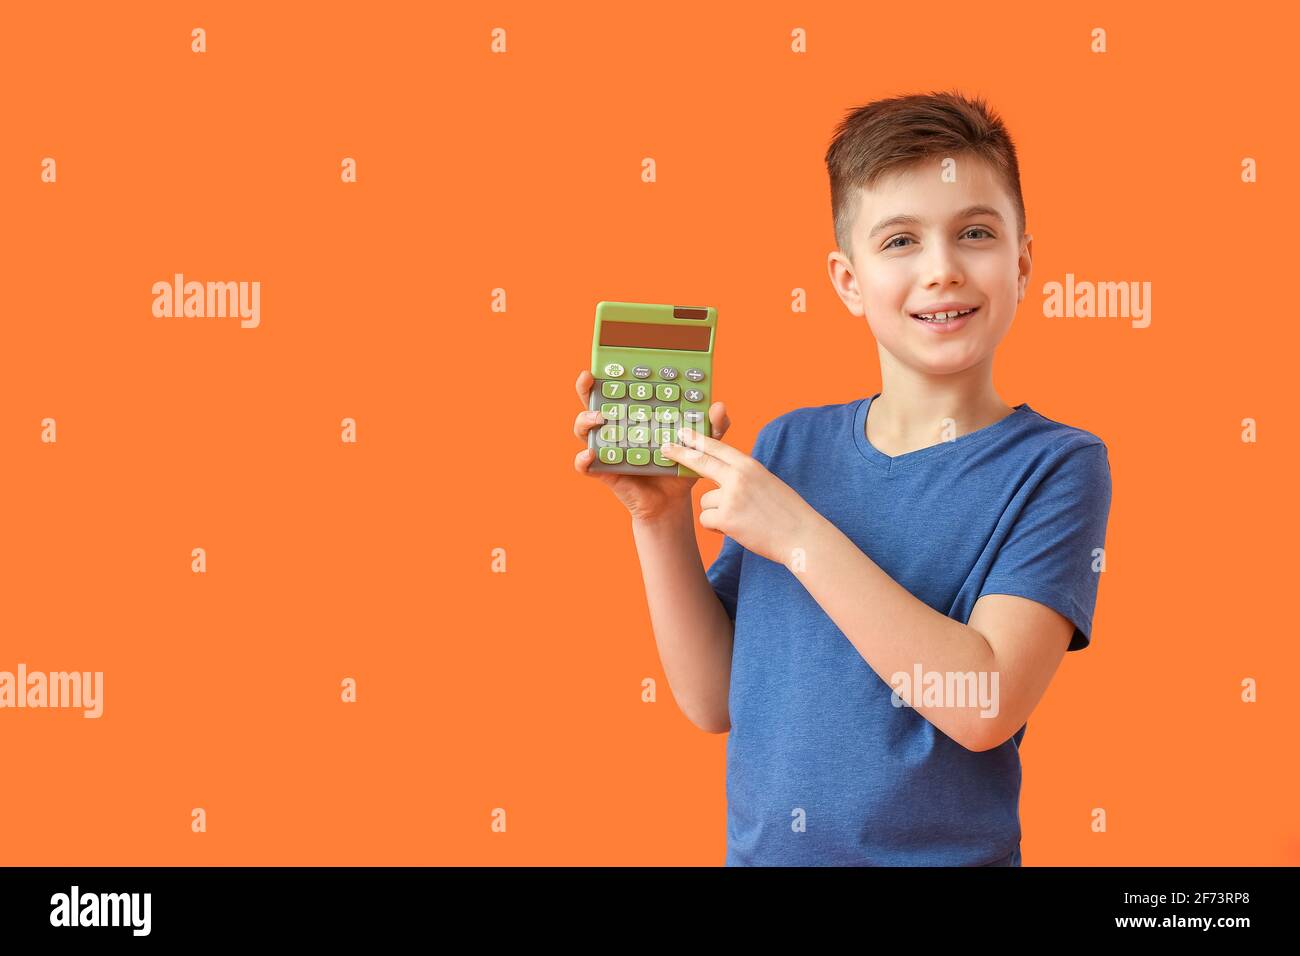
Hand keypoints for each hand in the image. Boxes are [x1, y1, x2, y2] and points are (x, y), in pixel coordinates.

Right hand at [572, 369, 731, 522]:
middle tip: (589, 378)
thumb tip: (718, 406)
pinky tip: (590, 455)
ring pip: (584, 429)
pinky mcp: (603, 471)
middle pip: (593, 402)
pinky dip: (582, 460)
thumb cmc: (680, 467)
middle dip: (586, 387)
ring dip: (585, 420)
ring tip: (599, 418)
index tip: (610, 362)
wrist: (671, 501)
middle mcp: (616, 427)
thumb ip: (712, 426)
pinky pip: (584, 465)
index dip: (610, 373)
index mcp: (636, 413)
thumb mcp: (700, 445)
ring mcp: (606, 447)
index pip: (619, 388)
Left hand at [659, 425, 820, 565]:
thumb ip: (745, 477)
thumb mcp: (767, 483)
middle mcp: (738, 477)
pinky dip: (717, 527)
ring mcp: (731, 497)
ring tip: (741, 519)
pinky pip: (707, 519)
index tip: (682, 432)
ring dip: (716, 512)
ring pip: (705, 501)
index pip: (718, 447)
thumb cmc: (787, 512)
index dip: (698, 439)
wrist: (801, 536)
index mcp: (750, 465)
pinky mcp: (726, 518)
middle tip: (664, 448)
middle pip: (700, 462)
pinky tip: (737, 529)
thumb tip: (724, 477)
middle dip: (680, 454)